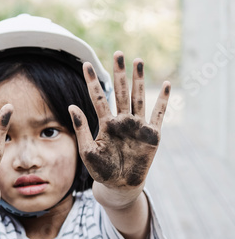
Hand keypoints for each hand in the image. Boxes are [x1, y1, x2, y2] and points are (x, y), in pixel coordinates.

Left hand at [70, 52, 168, 195]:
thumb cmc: (101, 169)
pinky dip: (163, 100)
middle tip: (118, 53)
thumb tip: (72, 106)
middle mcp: (122, 120)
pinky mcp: (152, 135)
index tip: (85, 64)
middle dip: (119, 73)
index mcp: (105, 123)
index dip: (92, 81)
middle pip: (121, 91)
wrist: (119, 185)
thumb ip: (81, 128)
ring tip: (138, 61)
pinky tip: (167, 85)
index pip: (97, 97)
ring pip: (138, 97)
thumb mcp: (87, 150)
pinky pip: (159, 114)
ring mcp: (138, 126)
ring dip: (139, 80)